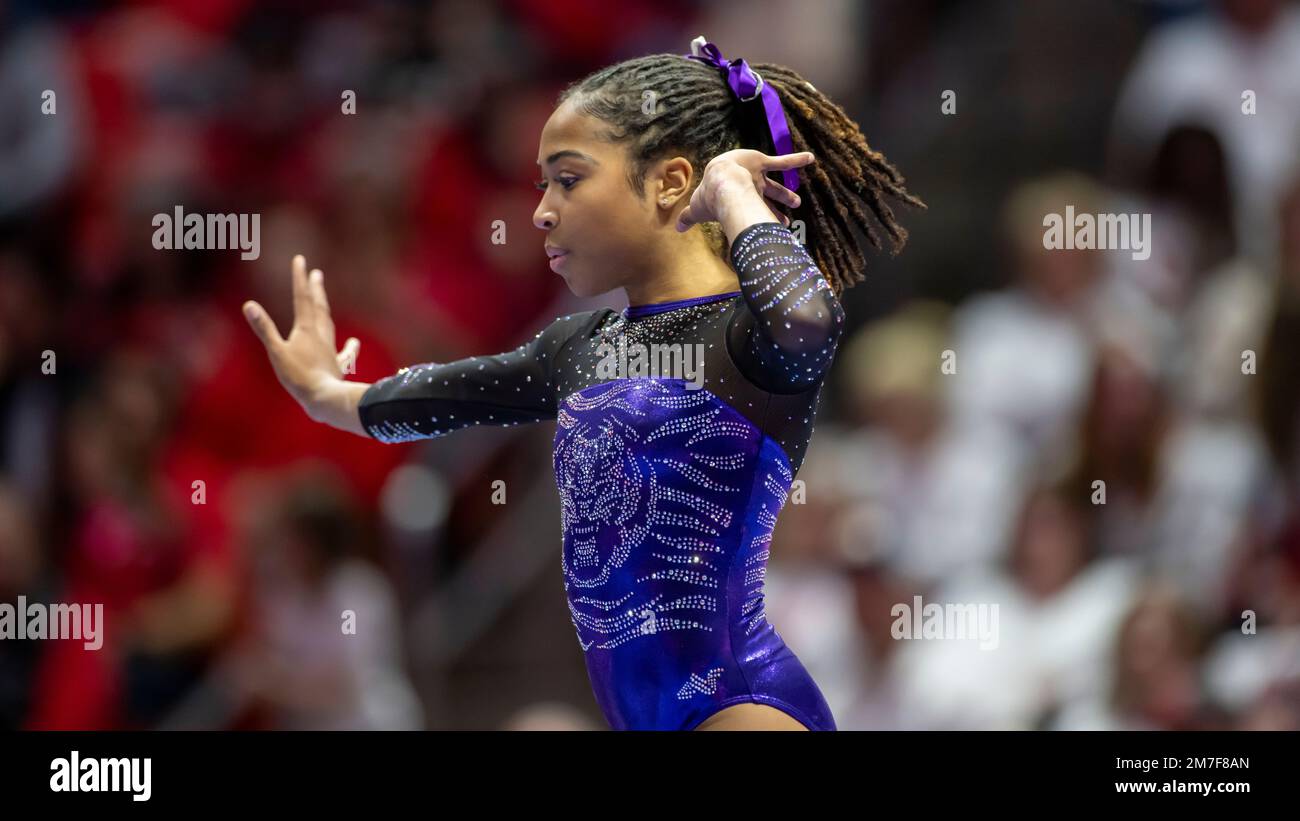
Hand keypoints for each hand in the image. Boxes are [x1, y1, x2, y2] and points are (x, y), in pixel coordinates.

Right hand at [242, 255, 360, 419]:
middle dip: (316, 289)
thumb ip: (264, 329)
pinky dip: (349, 346)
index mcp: (306, 330)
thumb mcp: (276, 352)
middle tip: (317, 273)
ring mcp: (330, 350)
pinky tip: (354, 342)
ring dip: (325, 310)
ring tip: (325, 300)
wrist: (325, 399)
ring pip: (329, 324)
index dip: (299, 278)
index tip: (300, 260)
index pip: (302, 298)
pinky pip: (345, 353)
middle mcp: (321, 336)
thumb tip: (249, 305)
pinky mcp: (337, 366)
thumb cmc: (299, 377)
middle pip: (319, 307)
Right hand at [674, 149, 813, 232]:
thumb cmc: (708, 197)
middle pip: (764, 199)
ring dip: (786, 194)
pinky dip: (796, 160)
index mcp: (733, 196)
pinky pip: (781, 161)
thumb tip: (676, 228)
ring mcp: (756, 174)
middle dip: (776, 208)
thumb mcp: (697, 210)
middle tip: (787, 217)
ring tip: (797, 202)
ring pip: (775, 186)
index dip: (756, 215)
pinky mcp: (761, 162)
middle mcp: (746, 186)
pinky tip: (811, 159)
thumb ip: (689, 218)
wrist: (719, 183)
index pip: (746, 206)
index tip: (766, 224)